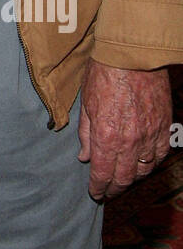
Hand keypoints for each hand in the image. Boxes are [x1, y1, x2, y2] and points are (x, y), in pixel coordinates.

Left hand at [78, 60, 171, 199]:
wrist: (132, 55)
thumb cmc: (103, 74)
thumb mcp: (86, 104)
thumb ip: (86, 134)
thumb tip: (84, 157)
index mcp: (106, 137)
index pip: (102, 174)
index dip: (99, 188)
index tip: (95, 193)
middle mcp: (130, 141)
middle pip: (125, 178)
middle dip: (115, 188)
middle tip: (109, 192)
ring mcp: (150, 135)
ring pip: (144, 169)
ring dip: (133, 178)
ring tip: (124, 179)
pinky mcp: (164, 126)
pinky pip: (160, 154)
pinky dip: (151, 163)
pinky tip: (144, 163)